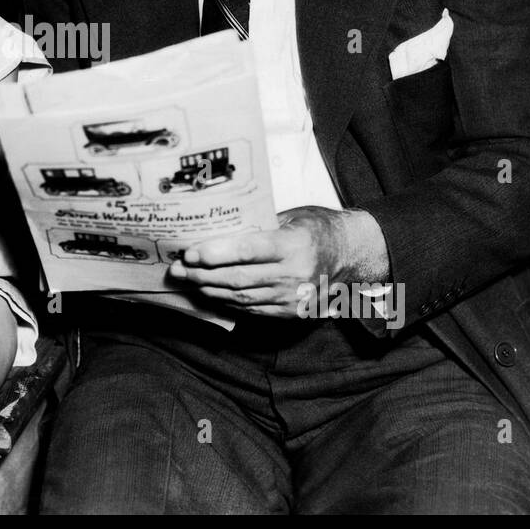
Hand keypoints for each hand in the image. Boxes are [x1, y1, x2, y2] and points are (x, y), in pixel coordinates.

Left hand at [166, 206, 388, 317]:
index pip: (247, 251)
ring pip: (241, 298)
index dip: (215, 254)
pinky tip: (210, 294)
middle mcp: (295, 274)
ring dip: (209, 290)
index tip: (188, 252)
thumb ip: (257, 223)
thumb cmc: (317, 228)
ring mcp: (294, 298)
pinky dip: (227, 303)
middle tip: (176, 269)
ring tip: (186, 281)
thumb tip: (214, 227)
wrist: (353, 256)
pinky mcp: (292, 313)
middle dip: (201, 275)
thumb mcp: (291, 215)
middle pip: (238, 278)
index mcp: (295, 245)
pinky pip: (252, 310)